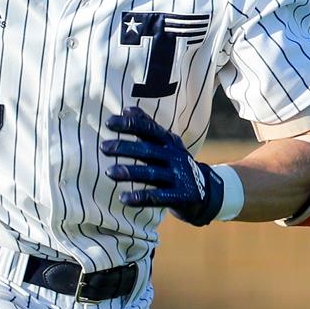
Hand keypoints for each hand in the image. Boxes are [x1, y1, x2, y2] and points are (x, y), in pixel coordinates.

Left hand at [100, 110, 223, 225]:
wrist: (206, 191)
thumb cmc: (176, 164)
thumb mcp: (167, 144)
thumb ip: (148, 127)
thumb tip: (127, 109)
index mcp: (169, 142)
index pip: (148, 129)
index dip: (129, 124)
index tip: (109, 123)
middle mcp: (174, 157)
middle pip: (147, 150)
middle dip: (124, 148)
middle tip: (103, 147)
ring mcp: (178, 177)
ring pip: (151, 174)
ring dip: (129, 172)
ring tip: (109, 172)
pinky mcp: (179, 196)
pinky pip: (157, 197)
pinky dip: (140, 197)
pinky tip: (123, 198)